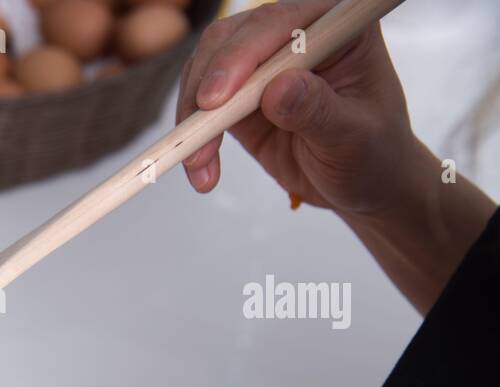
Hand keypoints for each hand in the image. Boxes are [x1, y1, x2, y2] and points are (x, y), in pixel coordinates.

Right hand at [179, 0, 495, 313]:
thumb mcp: (353, 137)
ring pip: (206, 70)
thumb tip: (279, 88)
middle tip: (194, 138)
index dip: (241, 56)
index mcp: (338, 28)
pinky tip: (201, 169)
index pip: (279, 25)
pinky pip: (200, 106)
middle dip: (205, 89)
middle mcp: (297, 34)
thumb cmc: (373, 154)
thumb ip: (317, 110)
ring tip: (198, 166)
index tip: (215, 100)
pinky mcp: (240, 94)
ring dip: (193, 119)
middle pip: (231, 40)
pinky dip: (194, 137)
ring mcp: (264, 63)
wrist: (362, 182)